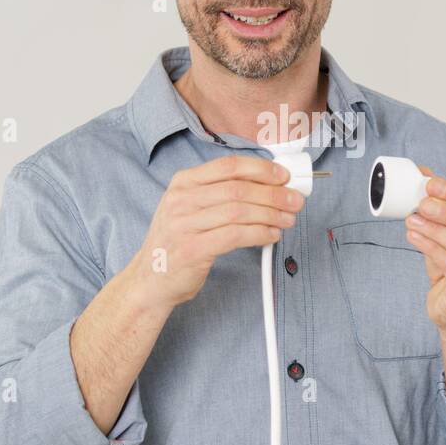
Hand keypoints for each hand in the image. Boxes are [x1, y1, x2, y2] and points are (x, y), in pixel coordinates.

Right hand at [130, 155, 304, 309]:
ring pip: (239, 212)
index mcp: (183, 182)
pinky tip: (271, 235)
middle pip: (238, 189)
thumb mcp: (191, 208)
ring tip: (287, 219)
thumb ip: (222, 194)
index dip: (261, 169)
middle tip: (295, 201)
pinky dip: (260, 234)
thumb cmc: (178, 241)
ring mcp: (184, 224)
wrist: (150, 279)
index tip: (283, 176)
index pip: (228, 166)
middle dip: (273, 194)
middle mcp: (181, 199)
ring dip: (271, 215)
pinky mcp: (192, 249)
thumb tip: (268, 185)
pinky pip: (235, 236)